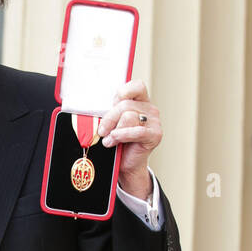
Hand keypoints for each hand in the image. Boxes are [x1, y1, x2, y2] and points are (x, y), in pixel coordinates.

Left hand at [97, 79, 161, 198]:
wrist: (126, 164)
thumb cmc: (118, 143)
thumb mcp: (112, 123)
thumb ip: (111, 112)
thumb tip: (96, 111)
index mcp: (140, 102)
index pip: (136, 86)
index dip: (122, 93)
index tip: (110, 106)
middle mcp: (149, 109)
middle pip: (125, 105)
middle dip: (109, 119)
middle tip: (102, 131)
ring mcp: (154, 122)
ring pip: (128, 117)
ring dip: (114, 131)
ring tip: (110, 141)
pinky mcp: (155, 135)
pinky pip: (137, 131)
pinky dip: (123, 135)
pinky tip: (114, 140)